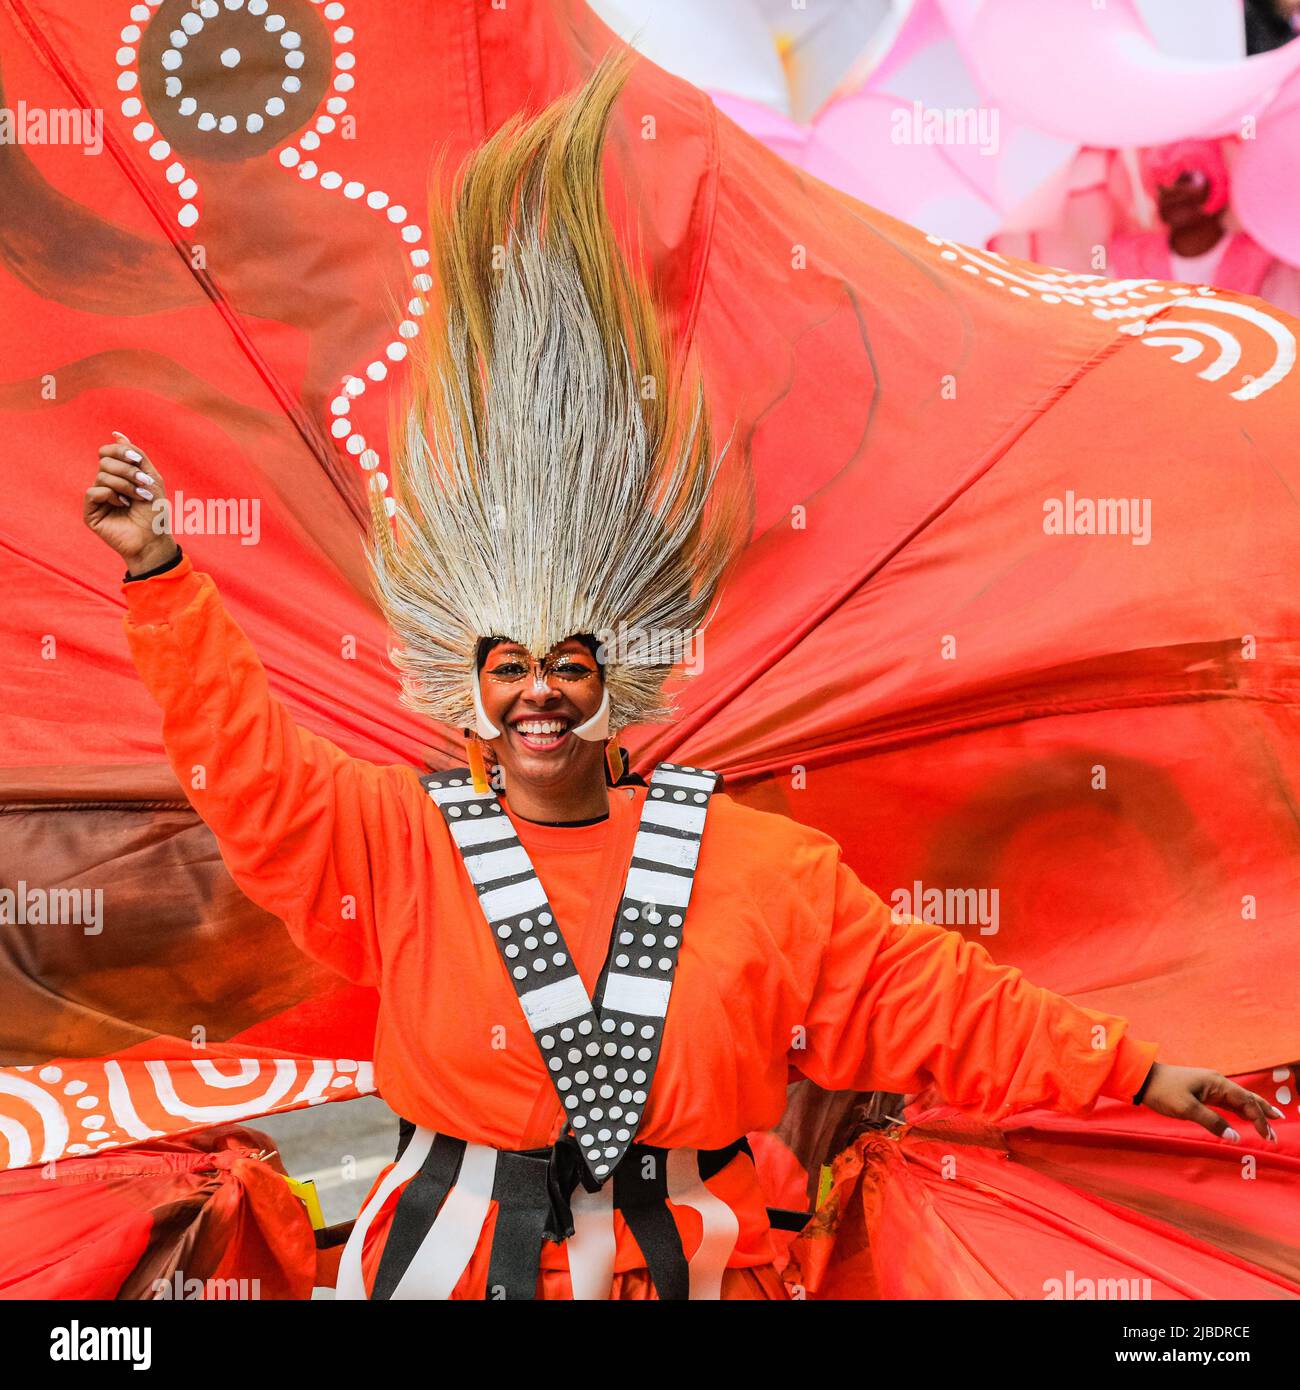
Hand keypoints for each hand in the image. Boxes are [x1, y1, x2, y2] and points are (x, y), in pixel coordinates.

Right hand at [84, 432, 177, 574]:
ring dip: (125, 486)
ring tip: (137, 499)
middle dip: (128, 471)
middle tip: (143, 484)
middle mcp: (106, 484)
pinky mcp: (90, 512)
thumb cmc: (155, 513)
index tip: (137, 461)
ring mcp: (97, 498)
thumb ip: (136, 456)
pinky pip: (93, 492)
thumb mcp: (152, 479)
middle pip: (104, 461)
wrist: (153, 539)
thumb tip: (117, 434)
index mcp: (119, 475)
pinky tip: (122, 507)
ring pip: (102, 476)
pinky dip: (111, 496)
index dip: (120, 451)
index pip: (108, 452)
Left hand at [1139, 1063, 1282, 1143]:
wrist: (1143, 1079)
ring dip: (1253, 1111)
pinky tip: (1245, 1116)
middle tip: (1277, 1127)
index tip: (1267, 1135)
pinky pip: (1227, 1101)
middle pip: (1246, 1097)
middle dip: (1262, 1112)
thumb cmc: (1164, 1091)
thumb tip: (1236, 1136)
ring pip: (1238, 1099)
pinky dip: (1239, 1109)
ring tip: (1269, 1123)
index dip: (1259, 1118)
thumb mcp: (1187, 1108)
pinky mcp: (1203, 1091)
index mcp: (1216, 1083)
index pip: (1245, 1101)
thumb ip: (1213, 1122)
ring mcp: (1210, 1086)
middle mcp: (1217, 1082)